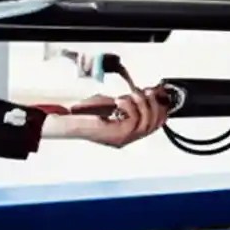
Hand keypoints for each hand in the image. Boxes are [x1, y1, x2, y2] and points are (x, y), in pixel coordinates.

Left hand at [42, 87, 169, 146]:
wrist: (67, 121)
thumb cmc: (85, 113)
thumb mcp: (113, 103)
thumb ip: (130, 101)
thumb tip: (148, 90)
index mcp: (128, 132)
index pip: (155, 125)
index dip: (161, 107)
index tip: (159, 92)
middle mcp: (127, 138)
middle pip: (153, 124)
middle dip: (153, 104)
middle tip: (145, 91)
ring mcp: (122, 138)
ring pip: (145, 122)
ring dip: (141, 103)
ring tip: (131, 95)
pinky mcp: (116, 134)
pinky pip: (133, 121)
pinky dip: (129, 106)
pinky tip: (120, 100)